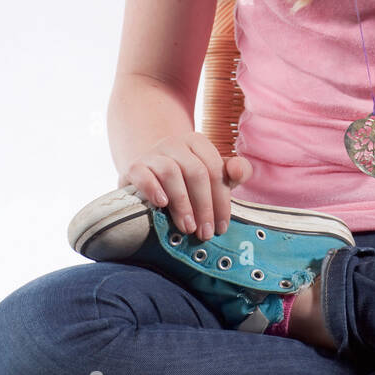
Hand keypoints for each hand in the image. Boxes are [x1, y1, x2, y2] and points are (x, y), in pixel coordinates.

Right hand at [118, 131, 252, 240]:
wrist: (148, 174)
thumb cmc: (186, 178)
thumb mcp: (213, 175)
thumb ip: (233, 172)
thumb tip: (239, 171)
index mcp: (198, 143)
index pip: (215, 168)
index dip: (221, 199)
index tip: (222, 226)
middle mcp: (175, 143)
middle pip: (196, 172)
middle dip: (204, 206)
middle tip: (205, 232)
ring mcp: (153, 153)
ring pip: (171, 172)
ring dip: (182, 203)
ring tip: (188, 227)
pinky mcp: (134, 167)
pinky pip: (143, 175)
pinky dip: (153, 189)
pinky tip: (162, 204)